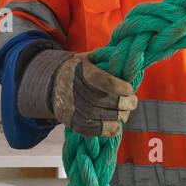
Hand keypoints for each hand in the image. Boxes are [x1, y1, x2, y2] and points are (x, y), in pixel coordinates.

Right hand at [17, 48, 137, 136]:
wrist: (53, 85)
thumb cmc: (78, 70)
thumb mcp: (88, 58)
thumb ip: (106, 56)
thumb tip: (124, 55)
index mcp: (81, 72)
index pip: (105, 82)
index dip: (121, 87)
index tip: (129, 88)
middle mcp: (75, 91)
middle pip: (106, 102)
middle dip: (125, 104)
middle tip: (133, 102)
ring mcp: (73, 109)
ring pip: (103, 118)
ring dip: (120, 117)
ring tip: (125, 112)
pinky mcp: (74, 124)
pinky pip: (96, 131)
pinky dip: (110, 129)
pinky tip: (117, 123)